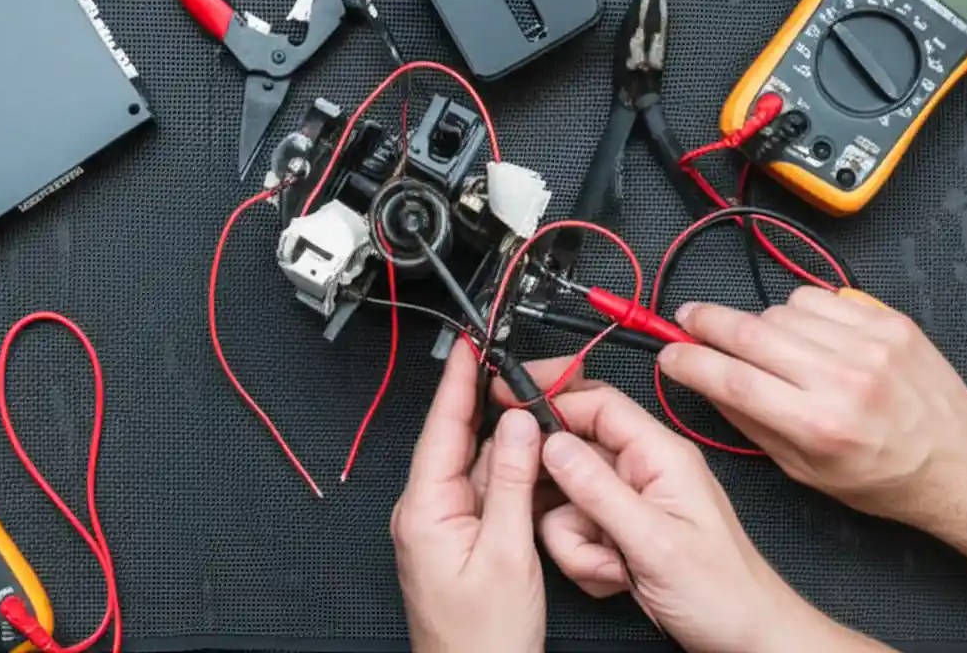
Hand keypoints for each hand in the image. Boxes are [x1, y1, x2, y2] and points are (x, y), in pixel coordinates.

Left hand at [392, 344, 586, 652]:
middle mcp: (428, 511)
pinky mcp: (462, 538)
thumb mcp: (507, 553)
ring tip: (540, 403)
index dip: (458, 380)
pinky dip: (513, 472)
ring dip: (510, 438)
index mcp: (426, 509)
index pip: (442, 426)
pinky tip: (537, 458)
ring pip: (480, 465)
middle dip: (492, 401)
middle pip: (462, 440)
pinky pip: (488, 491)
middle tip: (520, 367)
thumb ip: (514, 484)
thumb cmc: (481, 638)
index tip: (470, 343)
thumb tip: (521, 428)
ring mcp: (444, 524)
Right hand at [539, 386, 886, 652]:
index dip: (549, 396)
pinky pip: (572, 531)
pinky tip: (614, 576)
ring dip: (573, 540)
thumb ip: (597, 488)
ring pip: (564, 500)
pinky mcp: (618, 531)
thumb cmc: (723, 594)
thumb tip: (552, 443)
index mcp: (660, 456)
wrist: (746, 638)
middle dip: (557, 495)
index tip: (506, 402)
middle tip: (559, 519)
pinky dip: (582, 558)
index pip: (596, 402)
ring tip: (609, 565)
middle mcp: (642, 471)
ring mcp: (627, 502)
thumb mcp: (654, 541)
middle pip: (569, 454)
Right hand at [658, 287, 966, 526]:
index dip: (689, 361)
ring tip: (763, 344)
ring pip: (779, 311)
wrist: (957, 462)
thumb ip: (748, 422)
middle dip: (705, 322)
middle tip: (686, 319)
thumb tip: (704, 379)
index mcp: (819, 427)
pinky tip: (803, 334)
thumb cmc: (883, 477)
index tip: (669, 354)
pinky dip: (797, 311)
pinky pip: (816, 296)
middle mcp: (845, 381)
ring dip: (757, 323)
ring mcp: (869, 345)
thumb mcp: (803, 471)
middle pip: (749, 333)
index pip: (731, 380)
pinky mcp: (887, 321)